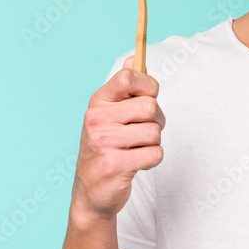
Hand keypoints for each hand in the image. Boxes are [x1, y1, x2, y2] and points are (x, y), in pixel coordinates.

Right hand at [71, 55, 164, 223]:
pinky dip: (152, 160)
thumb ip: (124, 88)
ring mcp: (103, 143)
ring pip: (155, 132)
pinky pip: (155, 154)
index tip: (148, 97)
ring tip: (136, 149)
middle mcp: (96, 120)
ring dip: (154, 143)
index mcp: (97, 103)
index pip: (128, 78)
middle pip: (150, 106)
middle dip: (156, 120)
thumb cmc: (107, 147)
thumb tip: (133, 58)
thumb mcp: (110, 115)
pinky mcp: (115, 166)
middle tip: (144, 131)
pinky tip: (136, 163)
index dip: (148, 86)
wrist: (91, 191)